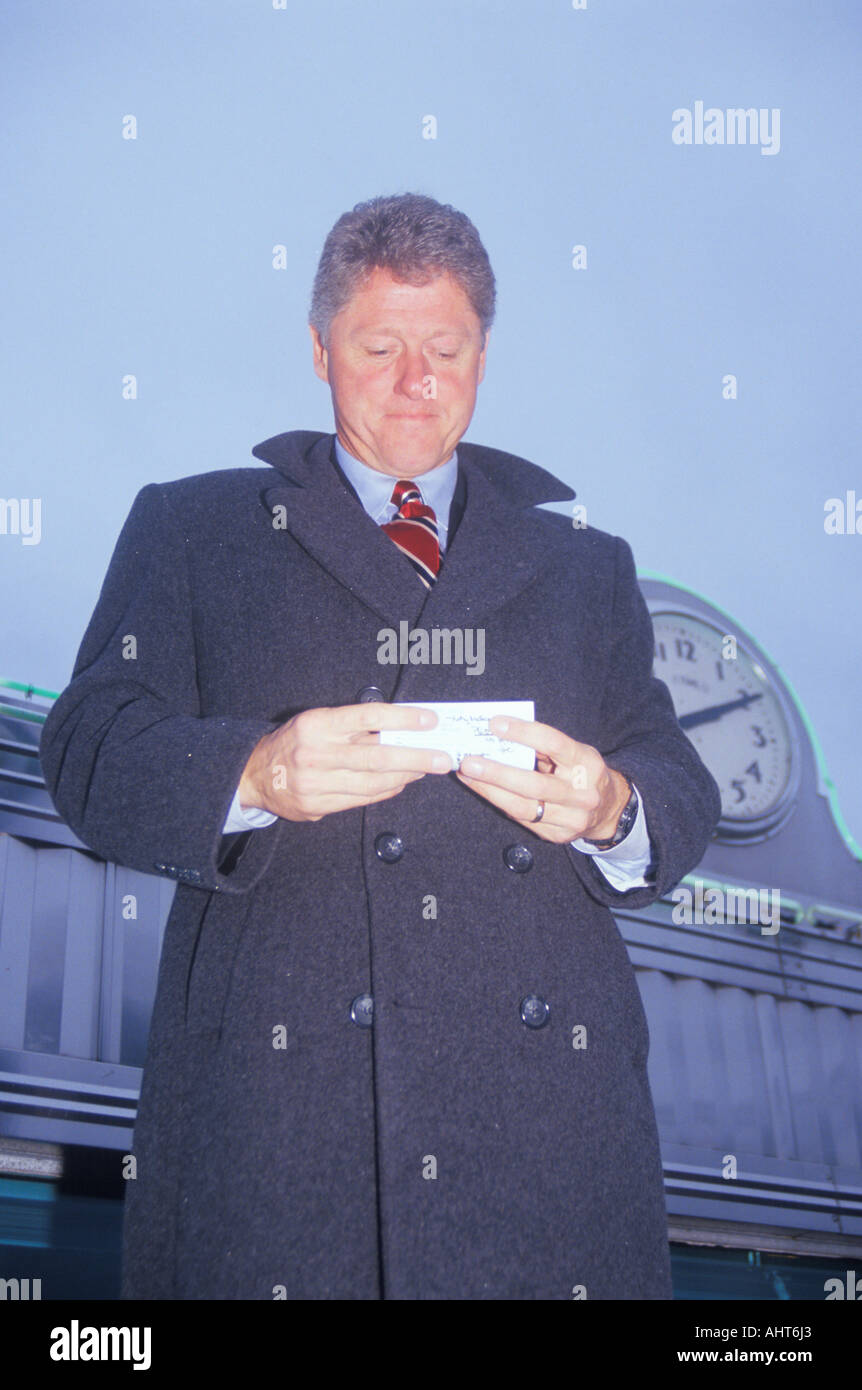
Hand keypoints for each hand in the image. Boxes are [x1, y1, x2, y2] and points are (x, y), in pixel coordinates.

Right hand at [239, 703, 451, 821]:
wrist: (255, 775)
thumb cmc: (295, 741)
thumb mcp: (318, 721)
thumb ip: (354, 725)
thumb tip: (401, 725)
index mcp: (317, 724)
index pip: (367, 717)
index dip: (402, 718)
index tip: (430, 720)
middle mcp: (315, 754)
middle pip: (376, 757)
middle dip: (416, 757)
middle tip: (442, 757)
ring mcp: (315, 784)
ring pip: (372, 783)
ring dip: (405, 776)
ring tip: (425, 769)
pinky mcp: (317, 806)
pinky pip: (361, 799)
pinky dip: (386, 791)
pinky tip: (401, 783)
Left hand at [456, 715, 630, 844]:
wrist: (608, 810)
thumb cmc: (581, 772)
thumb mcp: (573, 752)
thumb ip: (544, 745)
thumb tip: (500, 732)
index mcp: (586, 763)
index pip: (554, 744)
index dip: (523, 733)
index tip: (495, 724)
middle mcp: (582, 794)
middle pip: (535, 785)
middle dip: (497, 773)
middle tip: (469, 761)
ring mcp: (571, 819)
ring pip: (523, 807)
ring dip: (490, 791)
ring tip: (467, 775)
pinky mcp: (557, 835)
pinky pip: (522, 818)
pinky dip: (498, 802)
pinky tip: (481, 789)